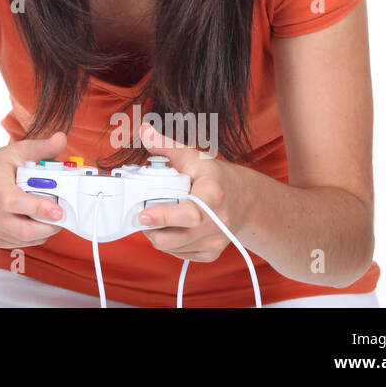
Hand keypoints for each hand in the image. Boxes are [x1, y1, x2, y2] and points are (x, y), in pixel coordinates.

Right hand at [0, 131, 67, 248]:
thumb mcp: (19, 151)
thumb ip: (42, 148)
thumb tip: (60, 139)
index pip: (12, 201)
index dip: (37, 208)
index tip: (58, 211)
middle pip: (20, 228)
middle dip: (47, 226)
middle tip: (62, 217)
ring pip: (21, 239)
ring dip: (43, 232)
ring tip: (51, 219)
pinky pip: (17, 244)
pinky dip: (32, 238)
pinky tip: (36, 223)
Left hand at [137, 123, 244, 262]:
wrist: (243, 200)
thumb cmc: (213, 177)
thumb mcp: (193, 157)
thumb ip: (167, 146)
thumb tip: (145, 132)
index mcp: (213, 194)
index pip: (190, 213)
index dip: (164, 217)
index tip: (143, 215)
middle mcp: (218, 221)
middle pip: (175, 237)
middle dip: (152, 228)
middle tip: (143, 214)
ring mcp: (216, 241)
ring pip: (173, 248)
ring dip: (158, 236)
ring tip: (156, 219)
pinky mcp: (211, 253)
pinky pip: (179, 254)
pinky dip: (169, 244)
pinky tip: (170, 228)